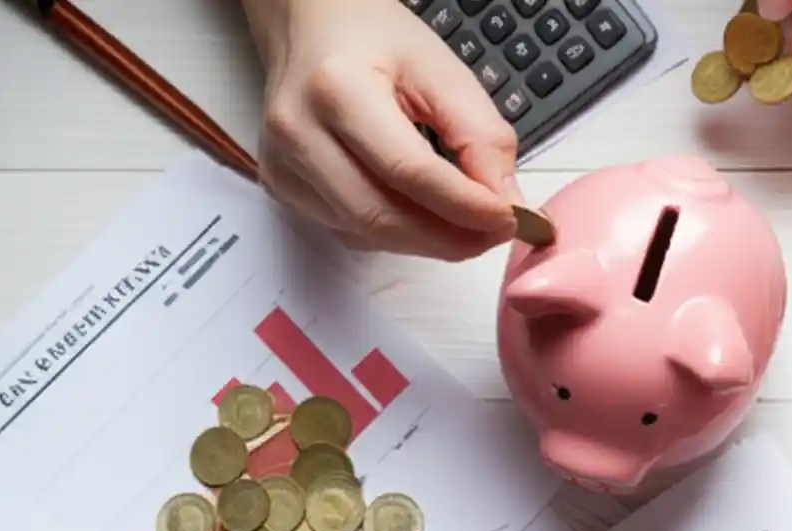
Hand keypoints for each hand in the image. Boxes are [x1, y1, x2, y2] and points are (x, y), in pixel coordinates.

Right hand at [239, 0, 520, 259]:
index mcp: (336, 89)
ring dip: (427, 243)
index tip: (509, 219)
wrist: (311, 27)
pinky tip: (424, 219)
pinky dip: (397, 236)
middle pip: (382, 215)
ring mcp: (284, 166)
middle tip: (495, 235)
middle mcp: (298, 133)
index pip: (408, 171)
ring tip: (469, 228)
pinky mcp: (283, 187)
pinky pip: (350, 233)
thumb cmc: (373, 40)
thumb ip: (481, 136)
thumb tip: (506, 202)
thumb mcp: (441, 70)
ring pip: (366, 233)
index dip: (464, 206)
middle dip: (449, 238)